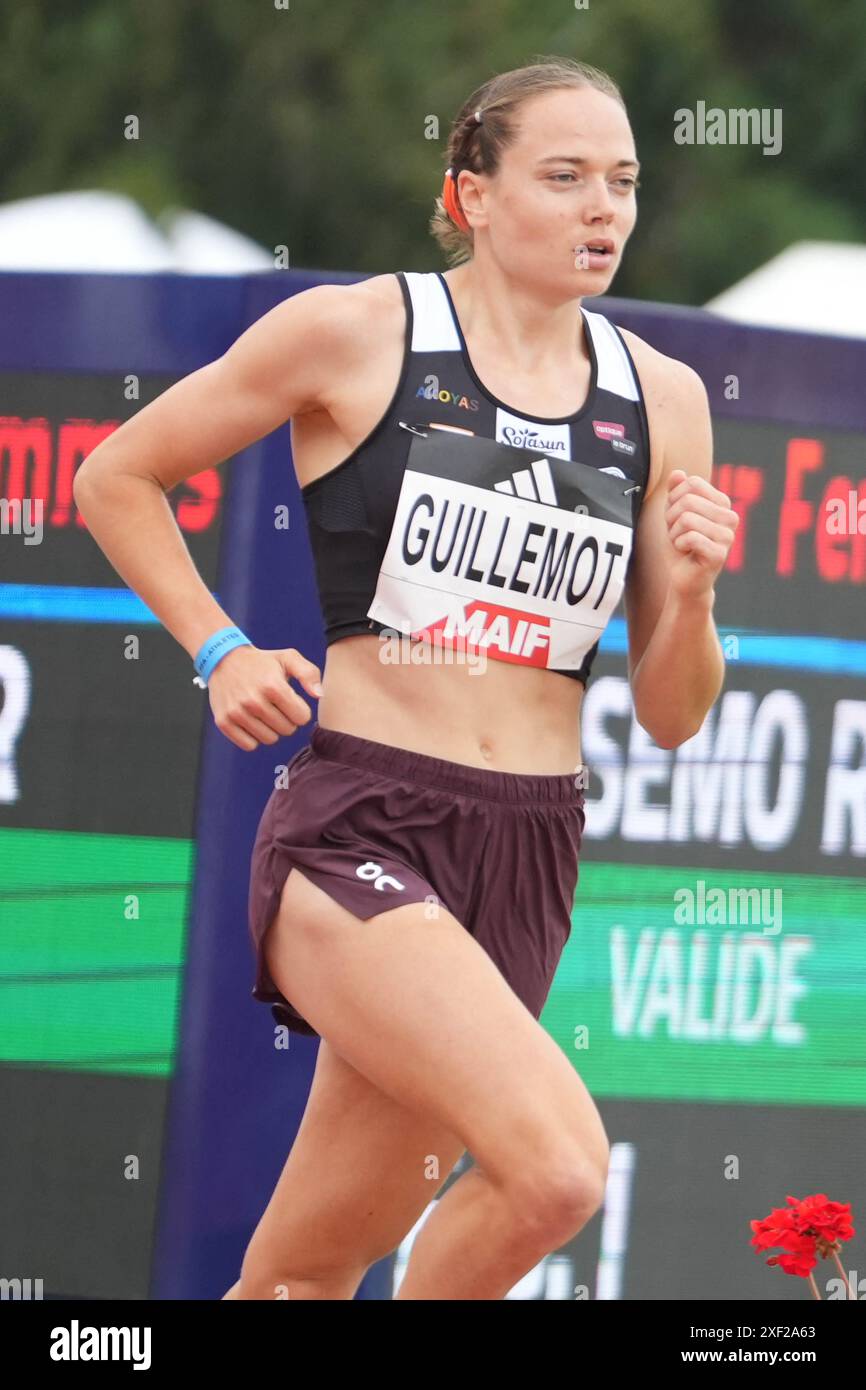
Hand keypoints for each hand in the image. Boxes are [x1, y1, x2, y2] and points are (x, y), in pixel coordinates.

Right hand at [206, 645, 321, 750]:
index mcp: (273, 686)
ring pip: (269, 739)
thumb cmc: (262, 662)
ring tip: (264, 712)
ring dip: (271, 729)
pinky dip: (253, 737)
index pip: (302, 718)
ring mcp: (237, 712)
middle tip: (277, 706)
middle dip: (286, 720)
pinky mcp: (224, 722)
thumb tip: (319, 695)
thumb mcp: (288, 658)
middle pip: (287, 730)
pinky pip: (249, 745)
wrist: (224, 660)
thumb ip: (309, 674)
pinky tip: (252, 721)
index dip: (300, 710)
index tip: (291, 701)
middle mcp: (254, 701)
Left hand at [665, 469, 738, 599]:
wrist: (683, 579)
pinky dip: (679, 544)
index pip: (693, 483)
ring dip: (674, 533)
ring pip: (687, 518)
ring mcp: (728, 536)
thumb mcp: (674, 515)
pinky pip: (690, 537)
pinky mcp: (720, 554)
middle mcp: (730, 518)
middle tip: (677, 534)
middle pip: (687, 500)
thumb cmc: (681, 546)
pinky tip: (685, 553)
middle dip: (671, 518)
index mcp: (723, 504)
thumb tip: (678, 473)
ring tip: (682, 544)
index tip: (676, 518)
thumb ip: (676, 493)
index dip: (674, 499)